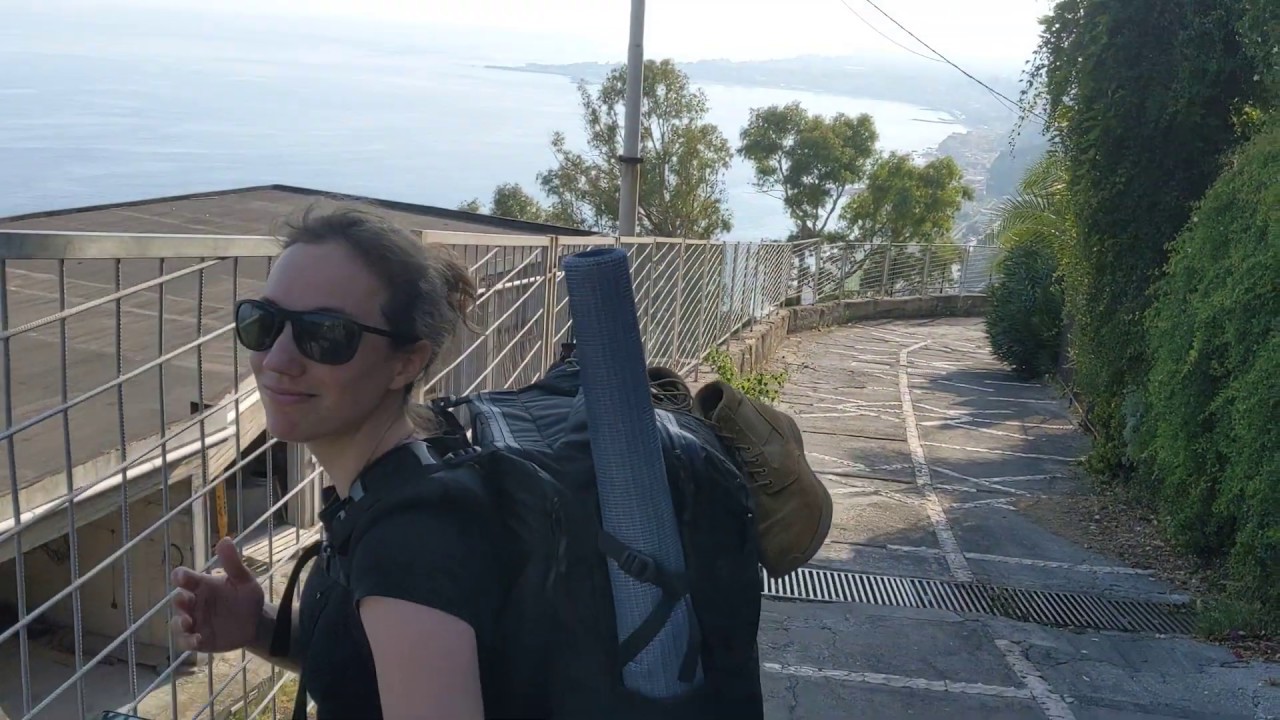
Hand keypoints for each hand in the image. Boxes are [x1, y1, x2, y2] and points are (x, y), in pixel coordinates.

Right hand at [170, 537, 263, 653]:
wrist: (258, 621)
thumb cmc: (247, 596)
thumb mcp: (243, 579)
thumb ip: (233, 563)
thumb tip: (225, 539)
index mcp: (202, 585)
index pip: (185, 578)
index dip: (181, 576)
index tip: (182, 577)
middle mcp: (195, 603)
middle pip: (179, 601)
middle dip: (179, 600)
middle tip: (185, 599)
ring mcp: (196, 622)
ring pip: (177, 623)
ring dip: (179, 623)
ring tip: (187, 622)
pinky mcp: (200, 639)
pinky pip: (187, 642)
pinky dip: (188, 641)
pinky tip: (197, 639)